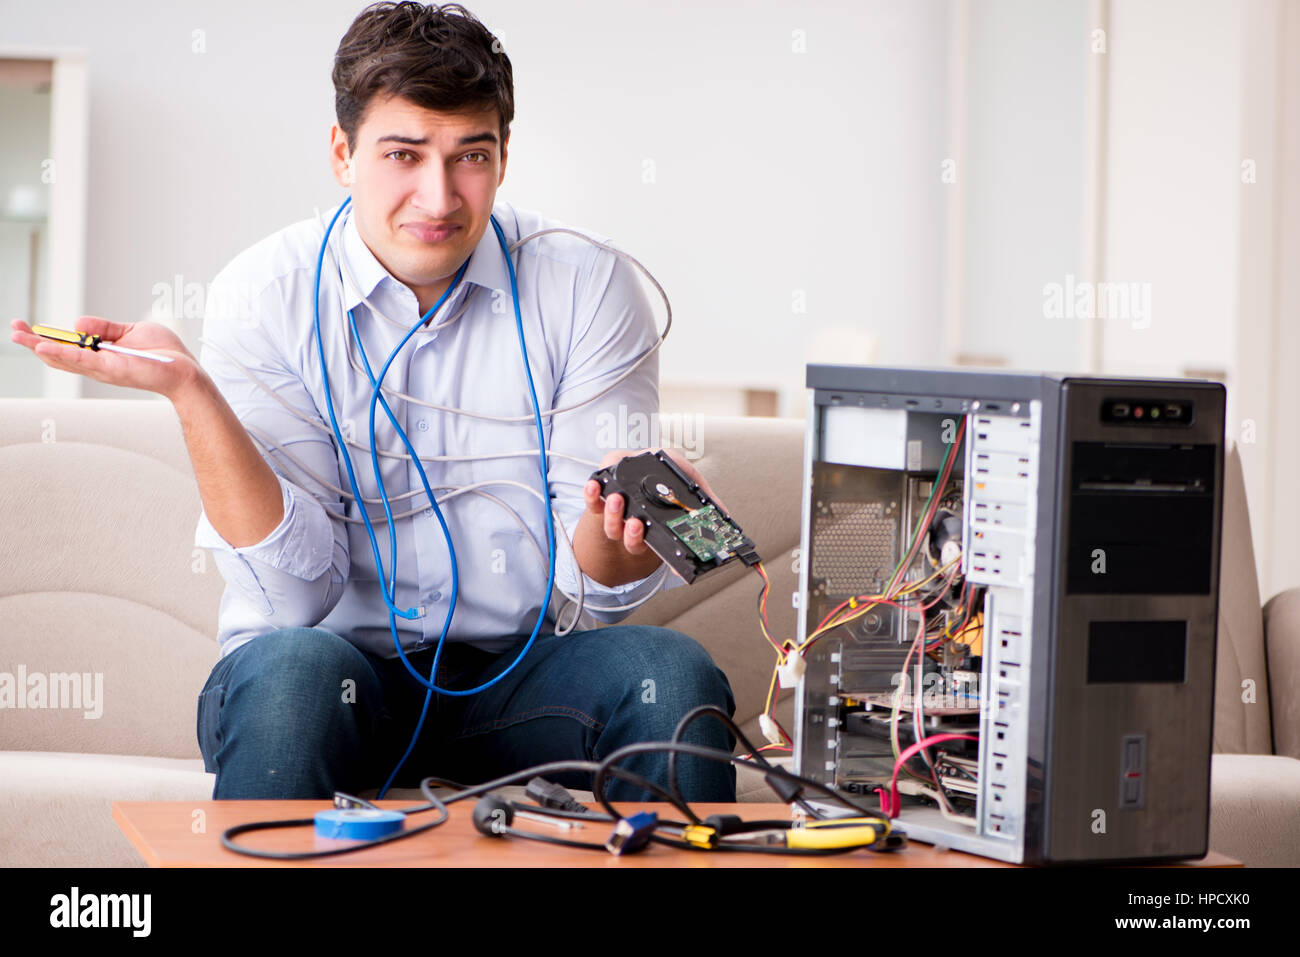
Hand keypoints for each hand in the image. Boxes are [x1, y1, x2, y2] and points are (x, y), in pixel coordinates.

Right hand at [10, 317, 200, 400]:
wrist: (185, 369)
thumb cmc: (162, 353)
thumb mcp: (130, 331)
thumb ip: (104, 327)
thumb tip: (76, 324)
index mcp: (99, 355)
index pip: (64, 347)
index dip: (43, 337)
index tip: (23, 324)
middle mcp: (97, 365)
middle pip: (58, 355)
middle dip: (34, 342)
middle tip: (13, 329)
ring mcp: (104, 369)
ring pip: (66, 359)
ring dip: (41, 347)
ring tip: (20, 337)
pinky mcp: (114, 369)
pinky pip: (85, 361)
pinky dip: (65, 354)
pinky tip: (45, 348)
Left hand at [583, 447, 726, 558]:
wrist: (626, 471)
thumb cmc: (656, 475)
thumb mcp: (686, 481)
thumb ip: (704, 497)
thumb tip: (724, 514)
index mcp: (655, 529)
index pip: (662, 550)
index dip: (671, 562)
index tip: (678, 567)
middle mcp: (635, 526)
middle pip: (632, 541)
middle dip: (633, 535)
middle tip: (636, 523)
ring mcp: (616, 515)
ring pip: (613, 526)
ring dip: (615, 515)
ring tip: (618, 499)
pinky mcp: (599, 500)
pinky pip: (593, 502)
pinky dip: (592, 495)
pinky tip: (594, 487)